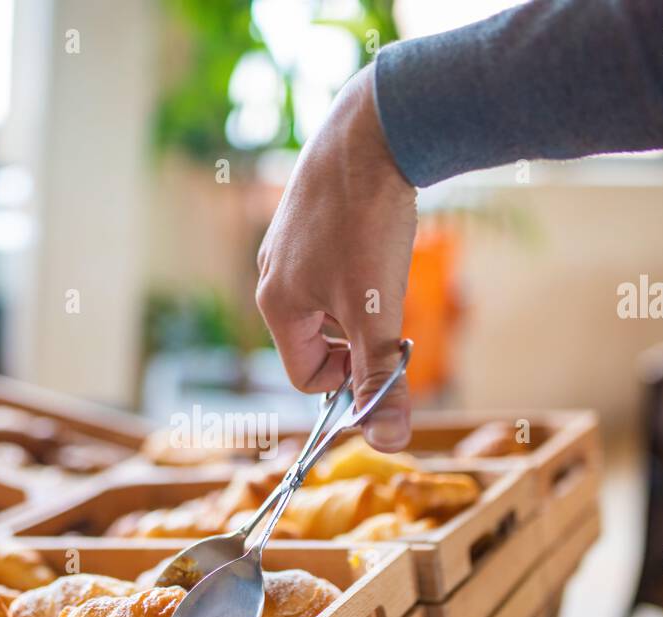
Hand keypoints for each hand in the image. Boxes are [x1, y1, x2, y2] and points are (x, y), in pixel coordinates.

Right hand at [256, 62, 417, 451]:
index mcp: (276, 305)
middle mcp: (272, 275)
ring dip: (361, 301)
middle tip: (390, 310)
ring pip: (328, 300)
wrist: (369, 130)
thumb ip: (381, 378)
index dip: (350, 379)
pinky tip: (379, 234)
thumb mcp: (377, 313)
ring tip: (386, 268)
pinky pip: (331, 263)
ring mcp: (286, 243)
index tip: (385, 352)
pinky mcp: (307, 215)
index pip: (306, 377)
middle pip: (316, 339)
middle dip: (357, 336)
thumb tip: (389, 440)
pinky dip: (359, 265)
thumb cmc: (365, 224)